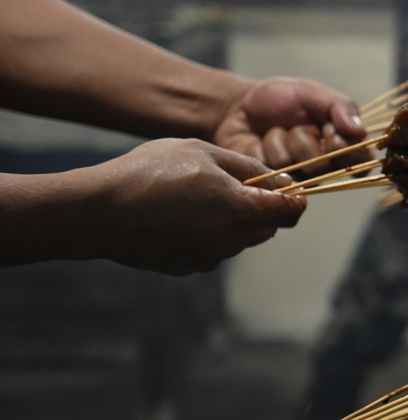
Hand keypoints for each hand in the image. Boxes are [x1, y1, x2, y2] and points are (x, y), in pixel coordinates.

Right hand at [88, 139, 306, 274]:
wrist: (100, 211)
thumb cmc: (152, 173)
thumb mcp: (204, 152)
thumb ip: (248, 167)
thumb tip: (278, 181)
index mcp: (244, 210)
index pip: (292, 212)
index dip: (295, 199)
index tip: (287, 189)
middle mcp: (234, 240)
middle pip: (267, 227)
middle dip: (261, 208)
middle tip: (230, 182)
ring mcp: (211, 257)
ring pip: (239, 238)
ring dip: (231, 220)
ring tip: (194, 194)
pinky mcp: (188, 267)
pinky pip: (211, 249)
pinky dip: (205, 233)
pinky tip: (176, 215)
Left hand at [212, 77, 372, 176]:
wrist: (240, 105)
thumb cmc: (281, 98)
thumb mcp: (312, 92)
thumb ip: (340, 106)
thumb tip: (360, 131)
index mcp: (342, 144)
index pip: (361, 160)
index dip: (344, 146)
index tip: (330, 128)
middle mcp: (324, 165)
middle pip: (325, 166)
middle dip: (305, 139)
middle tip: (297, 125)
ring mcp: (298, 176)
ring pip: (297, 167)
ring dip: (282, 140)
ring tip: (276, 130)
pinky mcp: (273, 183)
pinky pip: (273, 170)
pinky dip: (264, 148)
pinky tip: (260, 142)